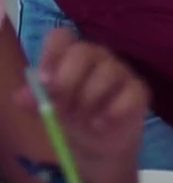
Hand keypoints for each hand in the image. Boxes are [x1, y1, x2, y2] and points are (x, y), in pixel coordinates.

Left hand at [14, 29, 147, 182]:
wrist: (98, 145)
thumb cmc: (72, 118)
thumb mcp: (48, 112)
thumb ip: (34, 102)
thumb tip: (22, 96)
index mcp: (71, 56)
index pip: (62, 37)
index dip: (52, 54)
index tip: (44, 82)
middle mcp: (98, 57)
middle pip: (84, 50)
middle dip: (68, 80)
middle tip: (61, 105)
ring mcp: (121, 71)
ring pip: (108, 72)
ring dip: (89, 99)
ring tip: (82, 119)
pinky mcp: (139, 90)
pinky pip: (130, 92)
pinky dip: (112, 111)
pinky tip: (100, 124)